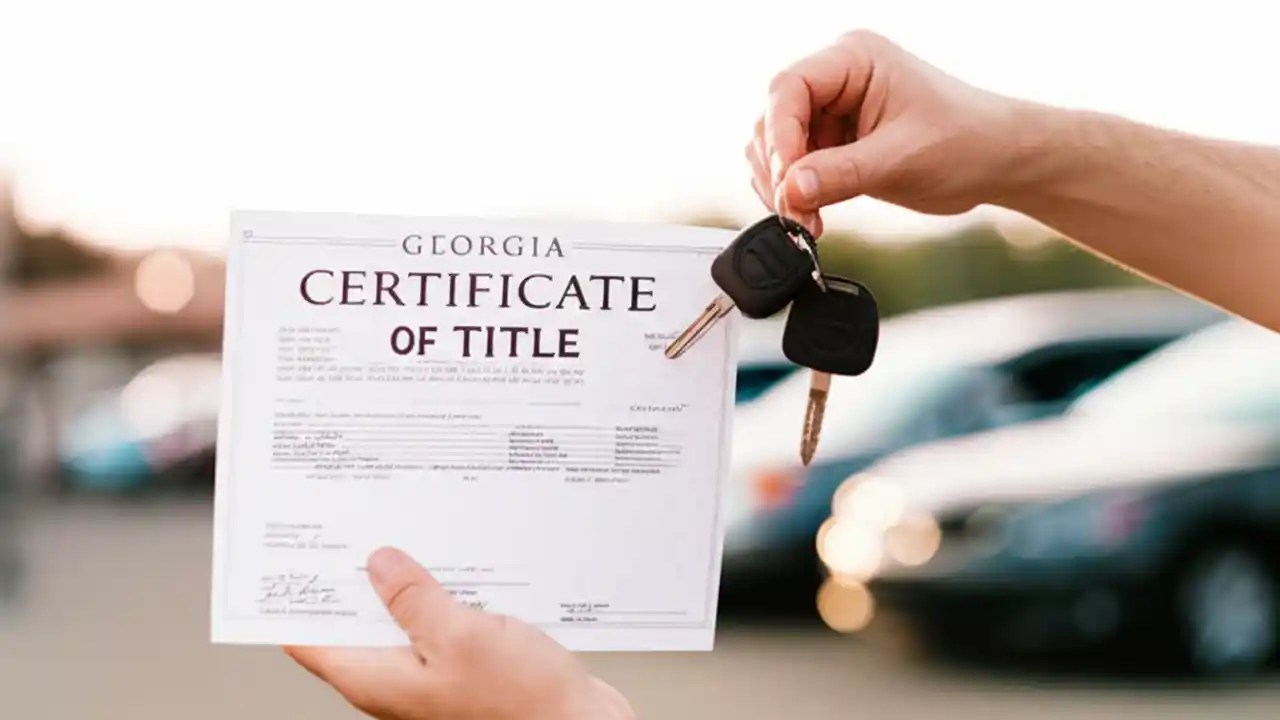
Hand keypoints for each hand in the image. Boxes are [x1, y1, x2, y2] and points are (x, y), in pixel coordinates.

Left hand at [285, 548, 633, 719]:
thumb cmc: (523, 705)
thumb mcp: (460, 635)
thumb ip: (415, 599)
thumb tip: (381, 564)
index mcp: (377, 679)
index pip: (311, 639)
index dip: (298, 597)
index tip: (293, 556)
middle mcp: (397, 682)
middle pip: (357, 624)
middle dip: (356, 577)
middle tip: (356, 529)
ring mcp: (431, 677)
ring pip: (403, 621)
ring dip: (408, 584)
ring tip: (413, 540)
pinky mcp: (465, 670)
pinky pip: (441, 626)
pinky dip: (444, 597)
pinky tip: (461, 572)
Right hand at [747, 30, 1039, 233]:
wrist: (997, 163)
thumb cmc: (966, 141)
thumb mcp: (900, 159)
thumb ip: (840, 173)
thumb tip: (789, 189)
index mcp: (853, 59)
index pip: (788, 89)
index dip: (780, 137)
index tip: (787, 181)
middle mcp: (836, 80)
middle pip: (774, 120)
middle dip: (778, 171)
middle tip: (795, 213)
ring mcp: (832, 112)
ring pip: (776, 148)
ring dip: (782, 187)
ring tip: (805, 221)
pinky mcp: (834, 144)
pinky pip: (794, 168)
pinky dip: (794, 195)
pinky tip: (810, 216)